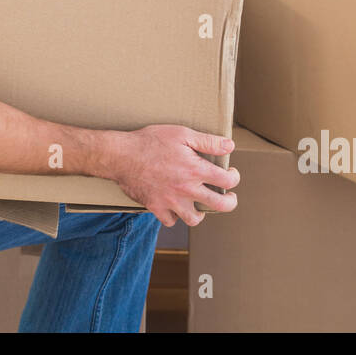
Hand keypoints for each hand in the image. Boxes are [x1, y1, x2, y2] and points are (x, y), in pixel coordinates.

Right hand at [108, 125, 238, 226]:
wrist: (121, 155)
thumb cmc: (150, 141)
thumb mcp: (181, 133)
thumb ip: (208, 141)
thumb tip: (230, 145)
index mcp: (196, 170)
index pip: (227, 181)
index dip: (234, 177)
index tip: (230, 173)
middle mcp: (186, 189)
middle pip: (220, 206)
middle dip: (230, 202)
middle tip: (229, 197)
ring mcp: (171, 201)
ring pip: (194, 219)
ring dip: (201, 213)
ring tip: (201, 204)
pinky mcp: (156, 207)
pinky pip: (170, 221)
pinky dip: (175, 216)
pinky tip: (175, 206)